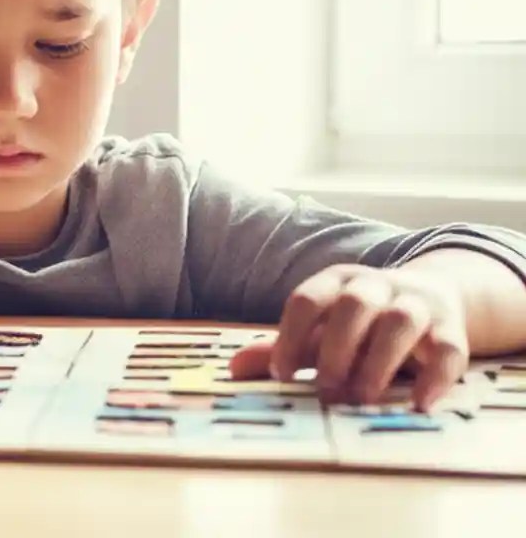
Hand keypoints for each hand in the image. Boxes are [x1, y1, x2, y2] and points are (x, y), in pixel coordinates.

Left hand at [230, 263, 469, 410]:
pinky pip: (449, 349)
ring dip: (379, 361)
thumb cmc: (360, 324)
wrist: (431, 298)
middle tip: (325, 388)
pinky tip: (417, 405)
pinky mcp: (452, 329)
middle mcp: (376, 286)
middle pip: (355, 304)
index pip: (307, 299)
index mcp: (336, 282)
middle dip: (337, 347)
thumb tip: (233, 369)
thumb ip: (283, 349)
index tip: (281, 375)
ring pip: (401, 320)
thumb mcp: (319, 332)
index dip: (290, 336)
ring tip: (361, 398)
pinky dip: (434, 378)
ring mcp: (417, 303)